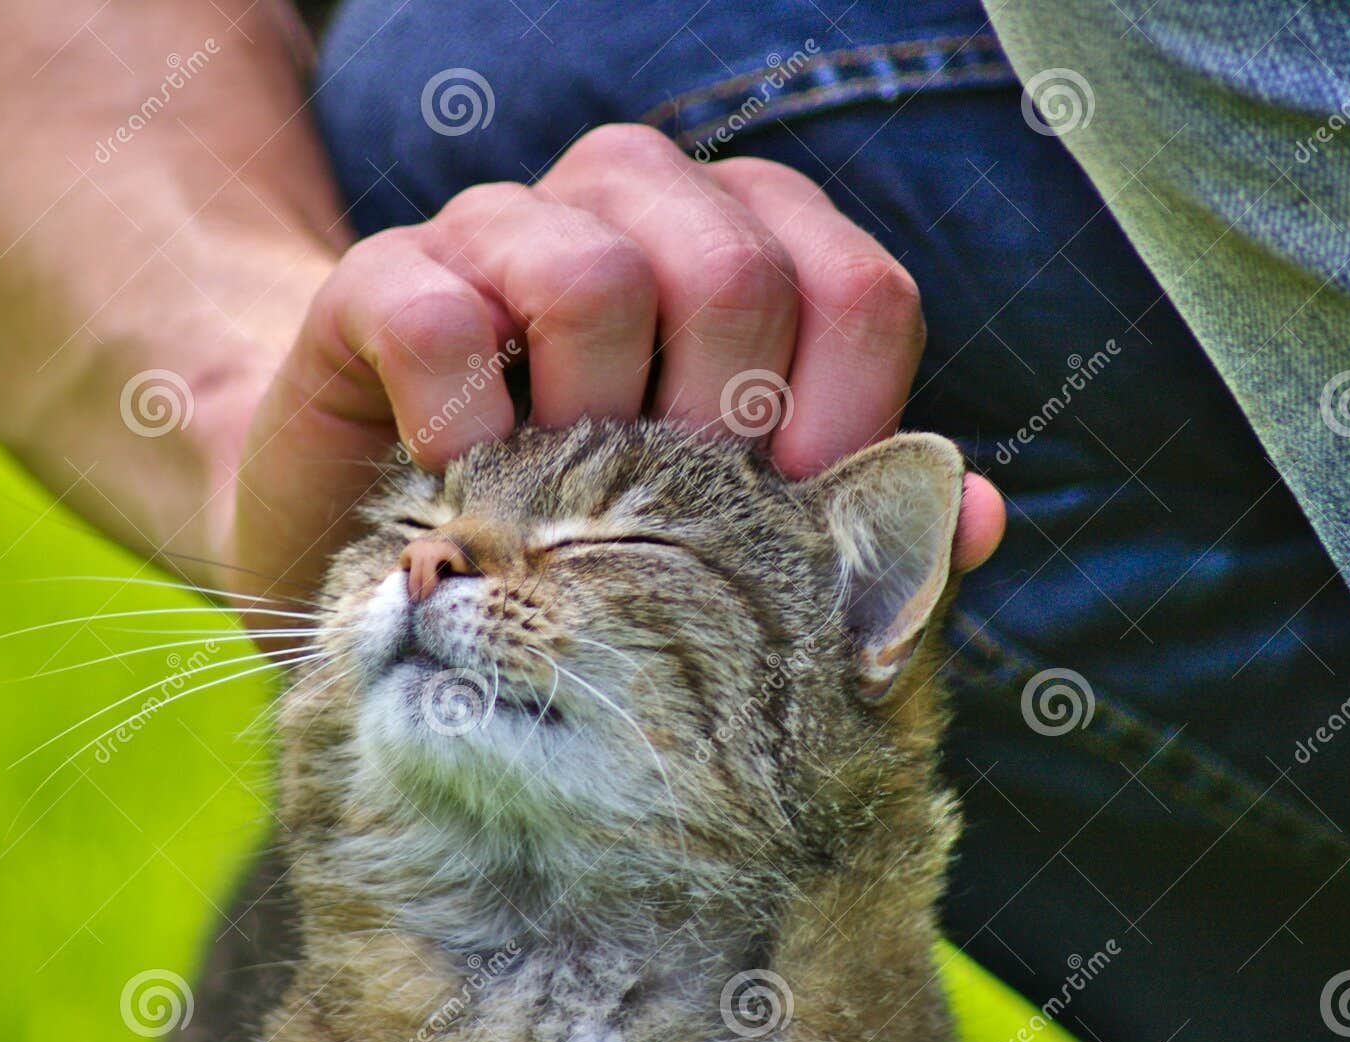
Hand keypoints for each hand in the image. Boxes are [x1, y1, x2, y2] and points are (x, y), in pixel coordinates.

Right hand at [231, 125, 1003, 614]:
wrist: (378, 513)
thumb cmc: (581, 520)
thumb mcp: (722, 523)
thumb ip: (843, 511)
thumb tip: (971, 512)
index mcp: (745, 243)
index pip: (858, 291)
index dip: (849, 421)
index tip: (792, 529)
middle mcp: (635, 203)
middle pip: (737, 273)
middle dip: (715, 430)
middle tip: (665, 523)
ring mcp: (503, 226)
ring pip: (595, 275)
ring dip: (586, 426)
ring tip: (557, 503)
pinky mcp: (381, 275)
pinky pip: (440, 316)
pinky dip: (462, 420)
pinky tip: (464, 483)